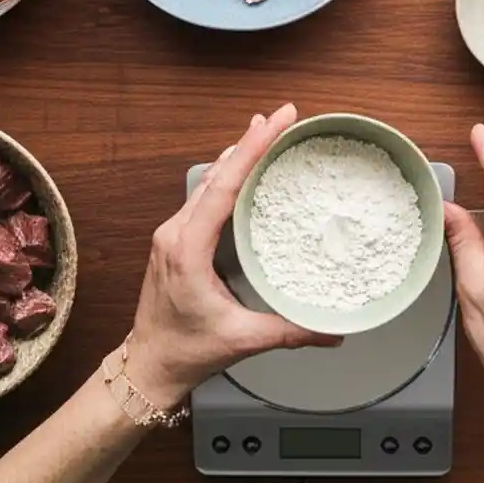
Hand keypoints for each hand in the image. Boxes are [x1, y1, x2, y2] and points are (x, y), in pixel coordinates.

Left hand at [123, 104, 341, 407]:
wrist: (148, 366)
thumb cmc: (185, 351)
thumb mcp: (243, 339)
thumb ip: (291, 332)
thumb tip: (335, 332)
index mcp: (187, 247)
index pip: (224, 184)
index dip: (252, 148)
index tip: (276, 120)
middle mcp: (175, 233)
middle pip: (216, 173)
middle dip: (250, 141)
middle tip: (282, 116)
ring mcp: (171, 235)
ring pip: (208, 182)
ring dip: (238, 155)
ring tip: (266, 131)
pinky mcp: (174, 241)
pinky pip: (203, 198)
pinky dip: (226, 177)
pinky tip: (243, 170)